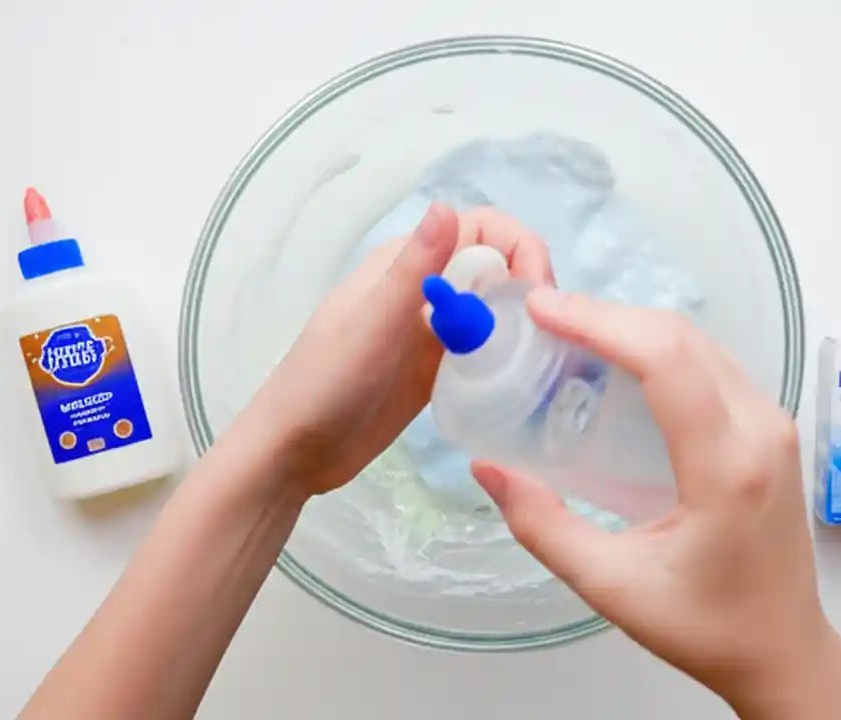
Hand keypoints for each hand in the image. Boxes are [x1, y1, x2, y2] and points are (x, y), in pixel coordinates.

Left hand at [238, 204, 553, 495]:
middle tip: (548, 337)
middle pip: (495, 269)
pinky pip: (482, 353)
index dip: (519, 249)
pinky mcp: (434, 373)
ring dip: (522, 326)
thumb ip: (412, 270)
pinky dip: (505, 359)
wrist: (293, 454)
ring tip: (544, 363)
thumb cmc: (324, 383)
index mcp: (404, 265)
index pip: (481, 230)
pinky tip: (521, 384)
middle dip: (529, 289)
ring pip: (492, 312)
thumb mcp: (374, 324)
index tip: (538, 294)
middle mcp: (422, 292)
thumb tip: (446, 206)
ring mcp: (429, 334)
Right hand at [473, 289, 840, 718]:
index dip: (599, 322)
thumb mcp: (611, 586)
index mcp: (728, 467)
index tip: (540, 309)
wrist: (782, 651)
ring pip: (699, 342)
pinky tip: (617, 364)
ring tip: (569, 335)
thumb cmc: (705, 626)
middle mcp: (761, 431)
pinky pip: (712, 364)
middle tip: (540, 319)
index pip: (666, 360)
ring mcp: (773, 426)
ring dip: (633, 328)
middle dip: (607, 316)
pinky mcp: (770, 430)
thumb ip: (543, 526)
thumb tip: (488, 468)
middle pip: (681, 337)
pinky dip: (659, 350)